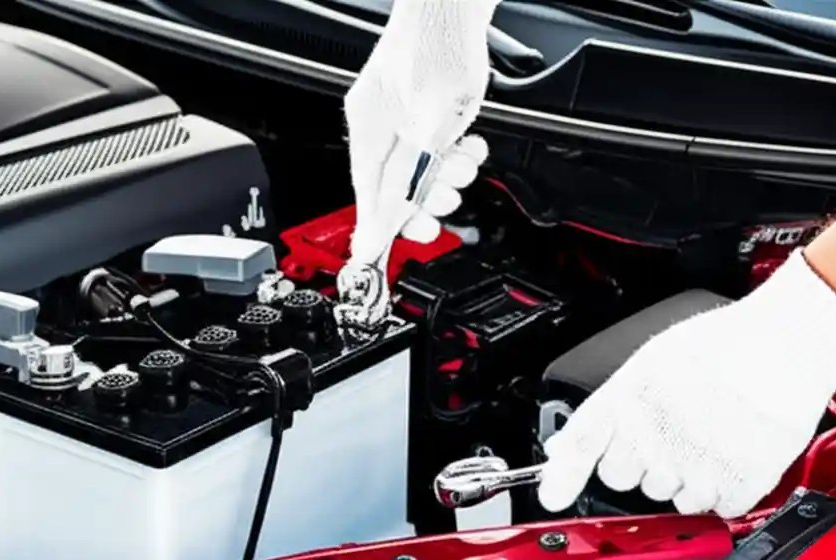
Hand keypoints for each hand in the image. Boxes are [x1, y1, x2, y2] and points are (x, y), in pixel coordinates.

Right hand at [343, 0, 498, 269]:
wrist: (456, 2)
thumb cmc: (440, 46)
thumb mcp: (426, 130)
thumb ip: (401, 184)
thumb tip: (377, 229)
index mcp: (367, 129)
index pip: (367, 197)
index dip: (380, 229)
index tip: (380, 259)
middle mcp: (379, 124)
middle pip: (396, 187)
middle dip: (426, 199)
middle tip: (446, 203)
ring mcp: (402, 116)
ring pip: (422, 169)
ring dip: (449, 174)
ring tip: (463, 159)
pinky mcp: (424, 107)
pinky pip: (437, 148)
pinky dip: (456, 153)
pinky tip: (468, 143)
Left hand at [537, 252, 835, 517]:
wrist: (787, 343)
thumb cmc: (725, 343)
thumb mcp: (650, 363)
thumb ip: (607, 408)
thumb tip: (564, 447)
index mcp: (629, 400)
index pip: (581, 447)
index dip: (562, 476)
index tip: (553, 496)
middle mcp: (655, 437)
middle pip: (624, 478)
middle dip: (641, 463)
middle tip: (672, 433)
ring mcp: (694, 465)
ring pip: (671, 497)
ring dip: (686, 478)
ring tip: (710, 436)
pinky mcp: (736, 486)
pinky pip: (717, 508)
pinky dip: (726, 490)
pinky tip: (734, 454)